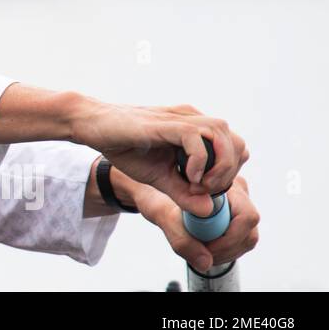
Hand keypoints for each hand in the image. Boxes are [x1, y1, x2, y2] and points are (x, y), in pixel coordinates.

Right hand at [73, 101, 247, 216]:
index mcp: (195, 129)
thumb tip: (209, 211)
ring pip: (223, 135)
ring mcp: (180, 118)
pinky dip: (199, 161)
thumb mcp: (158, 178)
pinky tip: (186, 176)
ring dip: (219, 166)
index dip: (229, 172)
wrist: (92, 126)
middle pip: (236, 142)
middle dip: (229, 172)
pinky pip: (195, 137)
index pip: (234, 148)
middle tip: (205, 190)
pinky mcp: (166, 122)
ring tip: (199, 184)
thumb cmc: (124, 147)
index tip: (207, 190)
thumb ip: (184, 192)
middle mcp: (193, 119)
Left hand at [126, 174, 259, 272]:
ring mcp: (238, 205)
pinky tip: (204, 247)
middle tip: (201, 253)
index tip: (205, 248)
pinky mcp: (234, 217)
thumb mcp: (161, 215)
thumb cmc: (155, 194)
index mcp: (224, 183)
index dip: (227, 239)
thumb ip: (182, 239)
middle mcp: (237, 192)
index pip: (246, 217)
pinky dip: (223, 249)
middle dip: (226, 249)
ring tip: (199, 250)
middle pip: (249, 231)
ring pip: (246, 238)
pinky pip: (240, 240)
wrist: (151, 191)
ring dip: (224, 252)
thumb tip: (205, 263)